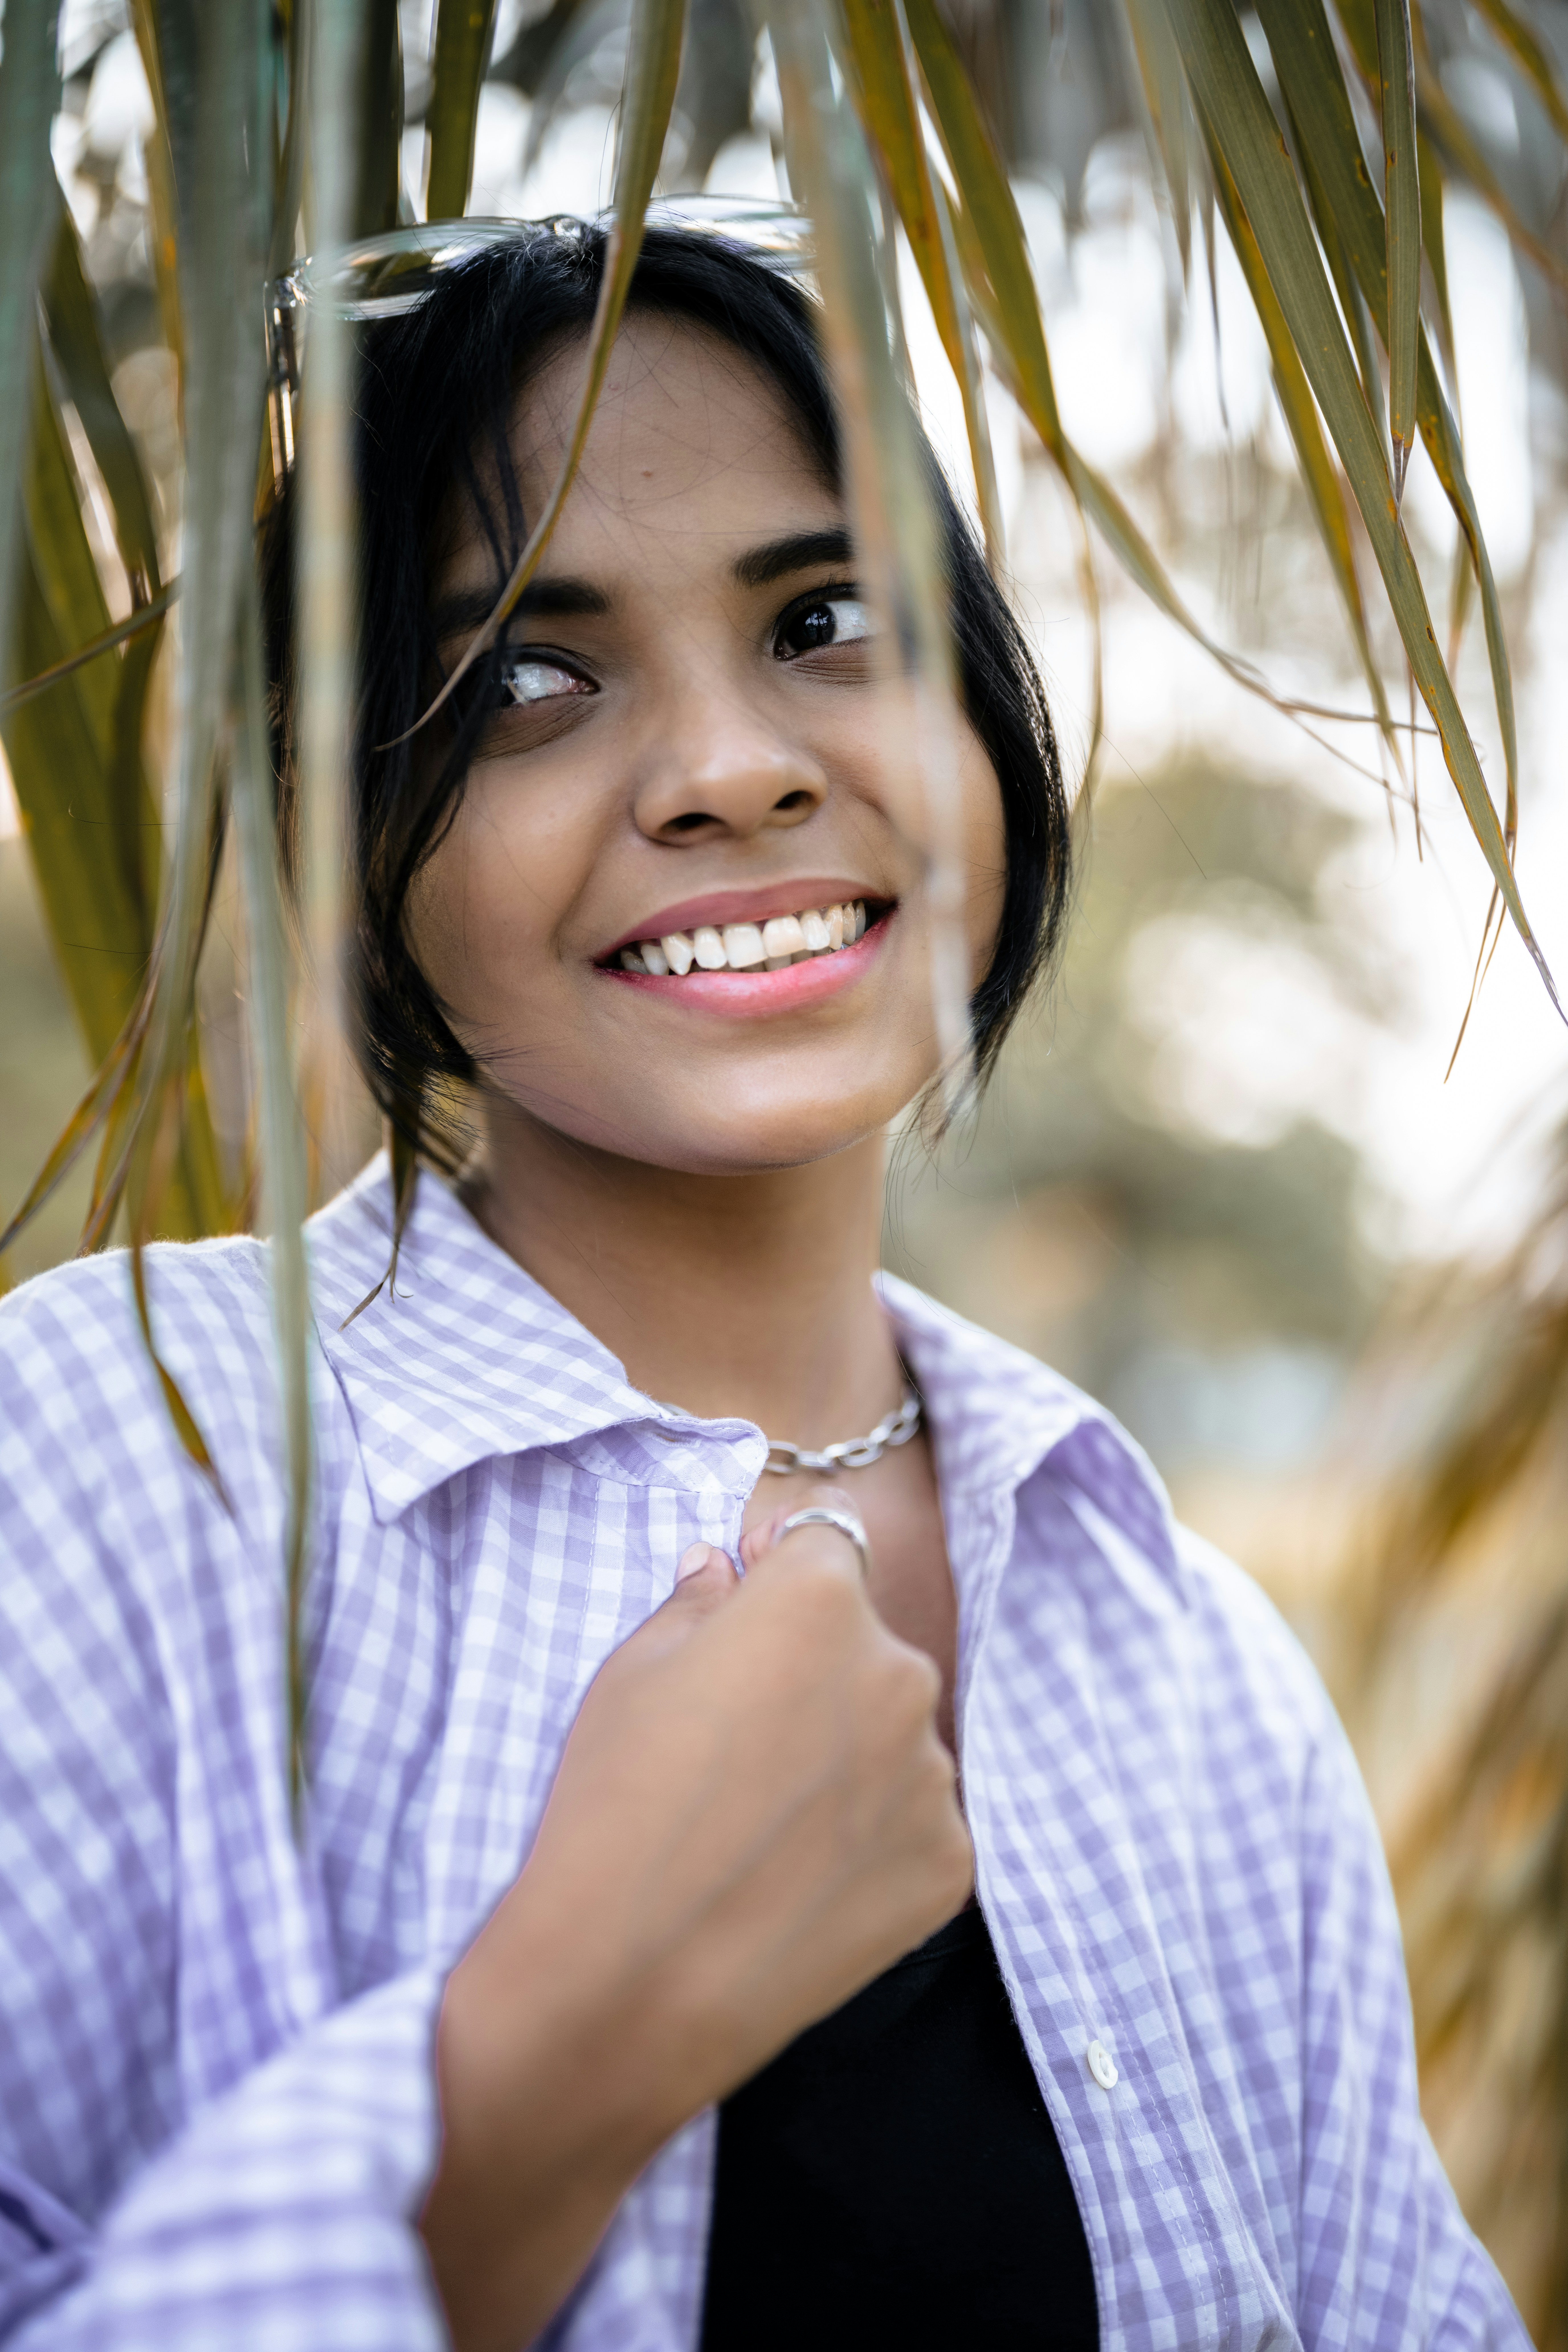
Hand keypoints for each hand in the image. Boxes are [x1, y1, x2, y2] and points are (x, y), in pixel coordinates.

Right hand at [420, 1483, 971, 2351]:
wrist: (631, 1981)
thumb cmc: (616, 1806)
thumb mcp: (631, 1673)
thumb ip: (696, 1604)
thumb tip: (723, 1570)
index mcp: (821, 1600)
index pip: (825, 1544)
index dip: (785, 1574)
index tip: (754, 1610)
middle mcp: (899, 1670)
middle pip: (865, 1648)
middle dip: (816, 1674)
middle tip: (740, 1747)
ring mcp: (933, 1773)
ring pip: (890, 1740)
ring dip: (846, 1761)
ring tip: (763, 1830)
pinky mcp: (951, 1862)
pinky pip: (913, 1825)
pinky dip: (869, 1843)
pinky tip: (798, 1883)